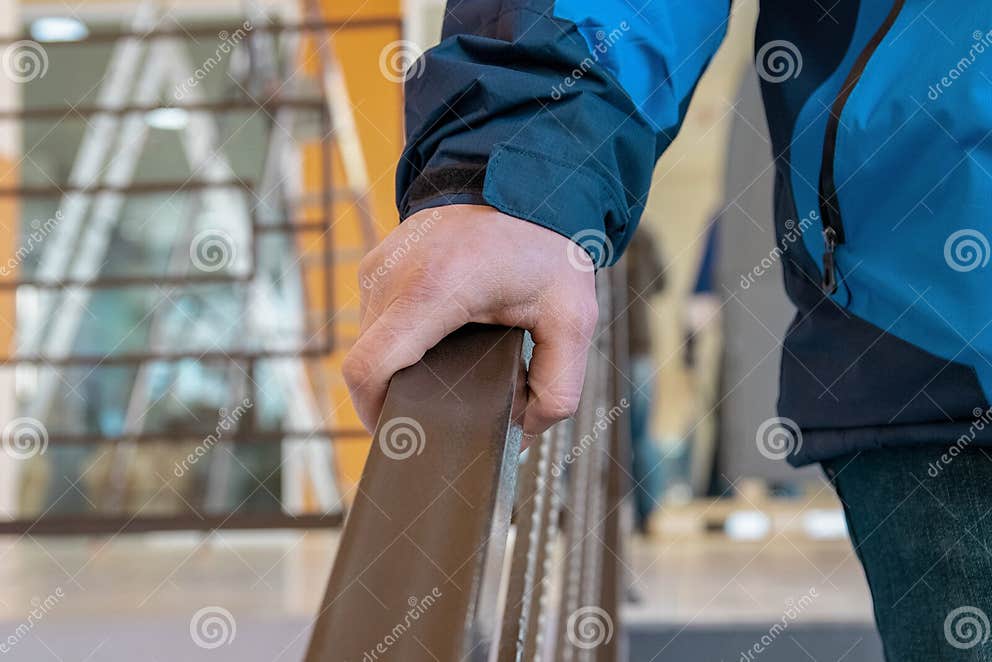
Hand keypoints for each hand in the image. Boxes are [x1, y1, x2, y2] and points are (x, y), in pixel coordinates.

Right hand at [343, 204, 598, 434]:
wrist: (522, 180)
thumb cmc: (545, 245)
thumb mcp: (571, 319)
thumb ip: (558, 387)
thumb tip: (526, 428)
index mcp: (434, 290)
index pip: (369, 368)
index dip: (373, 413)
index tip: (400, 431)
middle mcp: (394, 275)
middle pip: (368, 363)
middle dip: (397, 393)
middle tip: (441, 406)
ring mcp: (379, 266)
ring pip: (368, 341)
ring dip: (398, 363)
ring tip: (445, 366)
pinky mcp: (377, 263)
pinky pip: (374, 317)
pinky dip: (398, 338)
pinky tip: (435, 339)